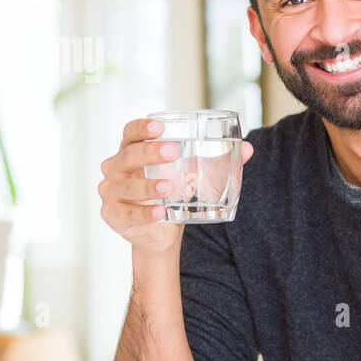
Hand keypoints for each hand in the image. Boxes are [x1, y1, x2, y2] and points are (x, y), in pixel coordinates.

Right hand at [99, 119, 253, 254]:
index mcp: (131, 151)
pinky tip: (160, 213)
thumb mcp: (193, 175)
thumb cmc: (173, 195)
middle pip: (126, 155)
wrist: (161, 233)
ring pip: (124, 186)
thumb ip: (217, 162)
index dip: (141, 128)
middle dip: (149, 153)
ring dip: (147, 186)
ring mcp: (111, 193)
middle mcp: (116, 169)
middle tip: (173, 152)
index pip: (129, 133)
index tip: (159, 127)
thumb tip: (249, 148)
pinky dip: (144, 214)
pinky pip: (127, 214)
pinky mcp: (113, 215)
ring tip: (170, 188)